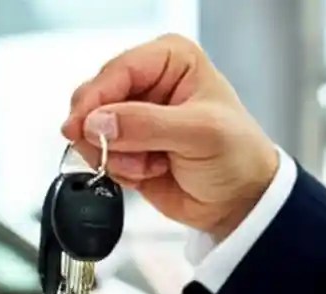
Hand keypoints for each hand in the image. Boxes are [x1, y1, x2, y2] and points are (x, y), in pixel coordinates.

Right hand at [61, 33, 279, 238]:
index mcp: (171, 60)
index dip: (96, 98)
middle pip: (96, 98)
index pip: (119, 70)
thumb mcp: (200, 133)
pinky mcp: (128, 147)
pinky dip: (119, 169)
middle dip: (104, 131)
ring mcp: (136, 117)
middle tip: (122, 152)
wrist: (242, 201)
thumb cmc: (239, 156)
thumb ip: (147, 125)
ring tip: (151, 164)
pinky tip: (151, 171)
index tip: (83, 125)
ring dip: (115, 154)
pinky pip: (99, 155)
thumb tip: (99, 123)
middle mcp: (150, 83)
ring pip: (92, 130)